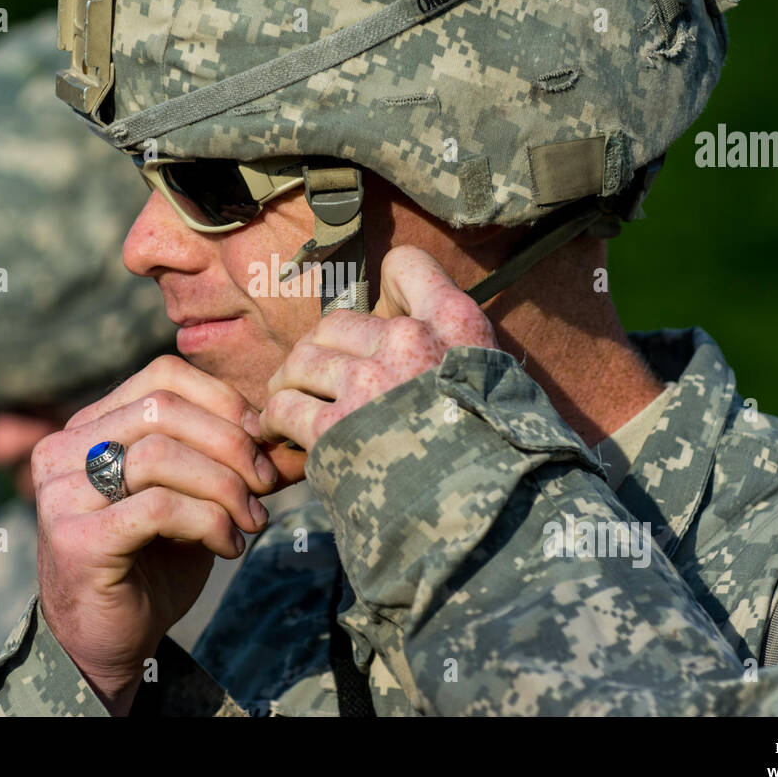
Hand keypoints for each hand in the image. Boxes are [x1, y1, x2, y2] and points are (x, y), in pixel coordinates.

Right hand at [30, 355, 278, 714]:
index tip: (262, 443)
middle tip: (266, 486)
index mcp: (89, 427)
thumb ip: (237, 465)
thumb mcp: (200, 500)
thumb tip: (295, 442)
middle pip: (162, 409)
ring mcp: (62, 494)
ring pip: (160, 454)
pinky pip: (158, 506)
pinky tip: (227, 548)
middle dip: (230, 444)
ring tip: (250, 522)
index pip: (163, 378)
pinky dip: (208, 522)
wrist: (109, 641)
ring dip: (224, 487)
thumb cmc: (155, 563)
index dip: (223, 402)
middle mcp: (63, 451)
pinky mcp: (75, 538)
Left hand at [261, 246, 496, 450]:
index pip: (405, 265)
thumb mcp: (498, 380)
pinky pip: (286, 406)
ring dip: (290, 381)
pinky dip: (277, 418)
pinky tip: (282, 432)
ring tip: (289, 400)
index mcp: (453, 322)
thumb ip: (456, 350)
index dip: (386, 290)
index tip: (377, 318)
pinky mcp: (335, 427)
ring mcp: (367, 381)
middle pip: (336, 322)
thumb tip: (415, 341)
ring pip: (302, 360)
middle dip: (321, 348)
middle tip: (316, 375)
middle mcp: (407, 340)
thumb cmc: (500, 454)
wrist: (490, 511)